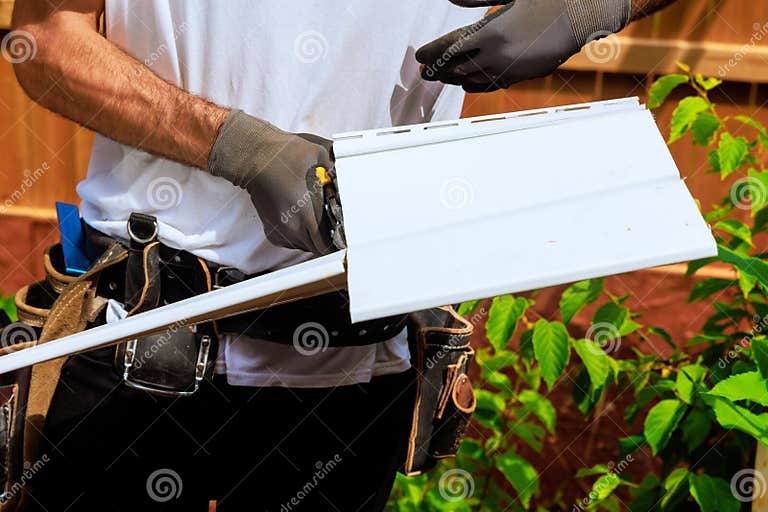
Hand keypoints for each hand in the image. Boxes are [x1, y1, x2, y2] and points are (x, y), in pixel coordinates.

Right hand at [208, 110, 334, 254]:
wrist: (254, 154)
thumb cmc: (286, 153)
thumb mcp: (321, 154)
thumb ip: (340, 168)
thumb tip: (355, 175)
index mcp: (306, 213)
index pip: (329, 245)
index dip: (341, 242)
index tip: (348, 235)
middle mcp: (293, 226)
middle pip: (319, 248)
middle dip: (330, 240)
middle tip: (337, 226)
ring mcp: (281, 230)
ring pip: (306, 246)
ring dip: (316, 237)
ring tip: (320, 219)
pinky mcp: (272, 230)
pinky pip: (293, 242)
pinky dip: (302, 236)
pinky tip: (305, 220)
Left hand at [416, 0, 629, 91]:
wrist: (586, 11)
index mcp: (492, 32)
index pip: (451, 48)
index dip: (433, 53)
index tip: (420, 56)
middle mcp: (500, 55)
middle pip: (459, 67)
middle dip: (439, 69)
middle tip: (424, 72)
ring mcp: (513, 67)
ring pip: (475, 79)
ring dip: (456, 78)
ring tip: (443, 77)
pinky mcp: (526, 74)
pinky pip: (494, 84)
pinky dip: (478, 85)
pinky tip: (469, 84)